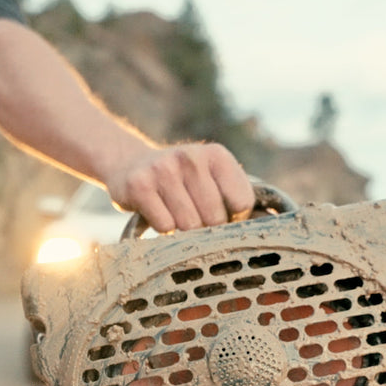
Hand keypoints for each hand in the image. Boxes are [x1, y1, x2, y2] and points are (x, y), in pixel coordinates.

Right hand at [106, 143, 254, 232]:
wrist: (131, 165)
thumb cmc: (182, 182)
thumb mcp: (211, 178)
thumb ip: (235, 198)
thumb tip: (254, 229)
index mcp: (217, 155)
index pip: (242, 203)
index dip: (233, 218)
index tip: (221, 213)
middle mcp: (190, 156)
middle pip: (215, 218)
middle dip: (206, 227)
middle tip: (194, 216)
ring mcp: (163, 169)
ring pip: (189, 225)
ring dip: (183, 229)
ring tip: (176, 213)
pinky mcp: (139, 185)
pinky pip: (164, 226)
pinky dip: (163, 228)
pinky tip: (158, 212)